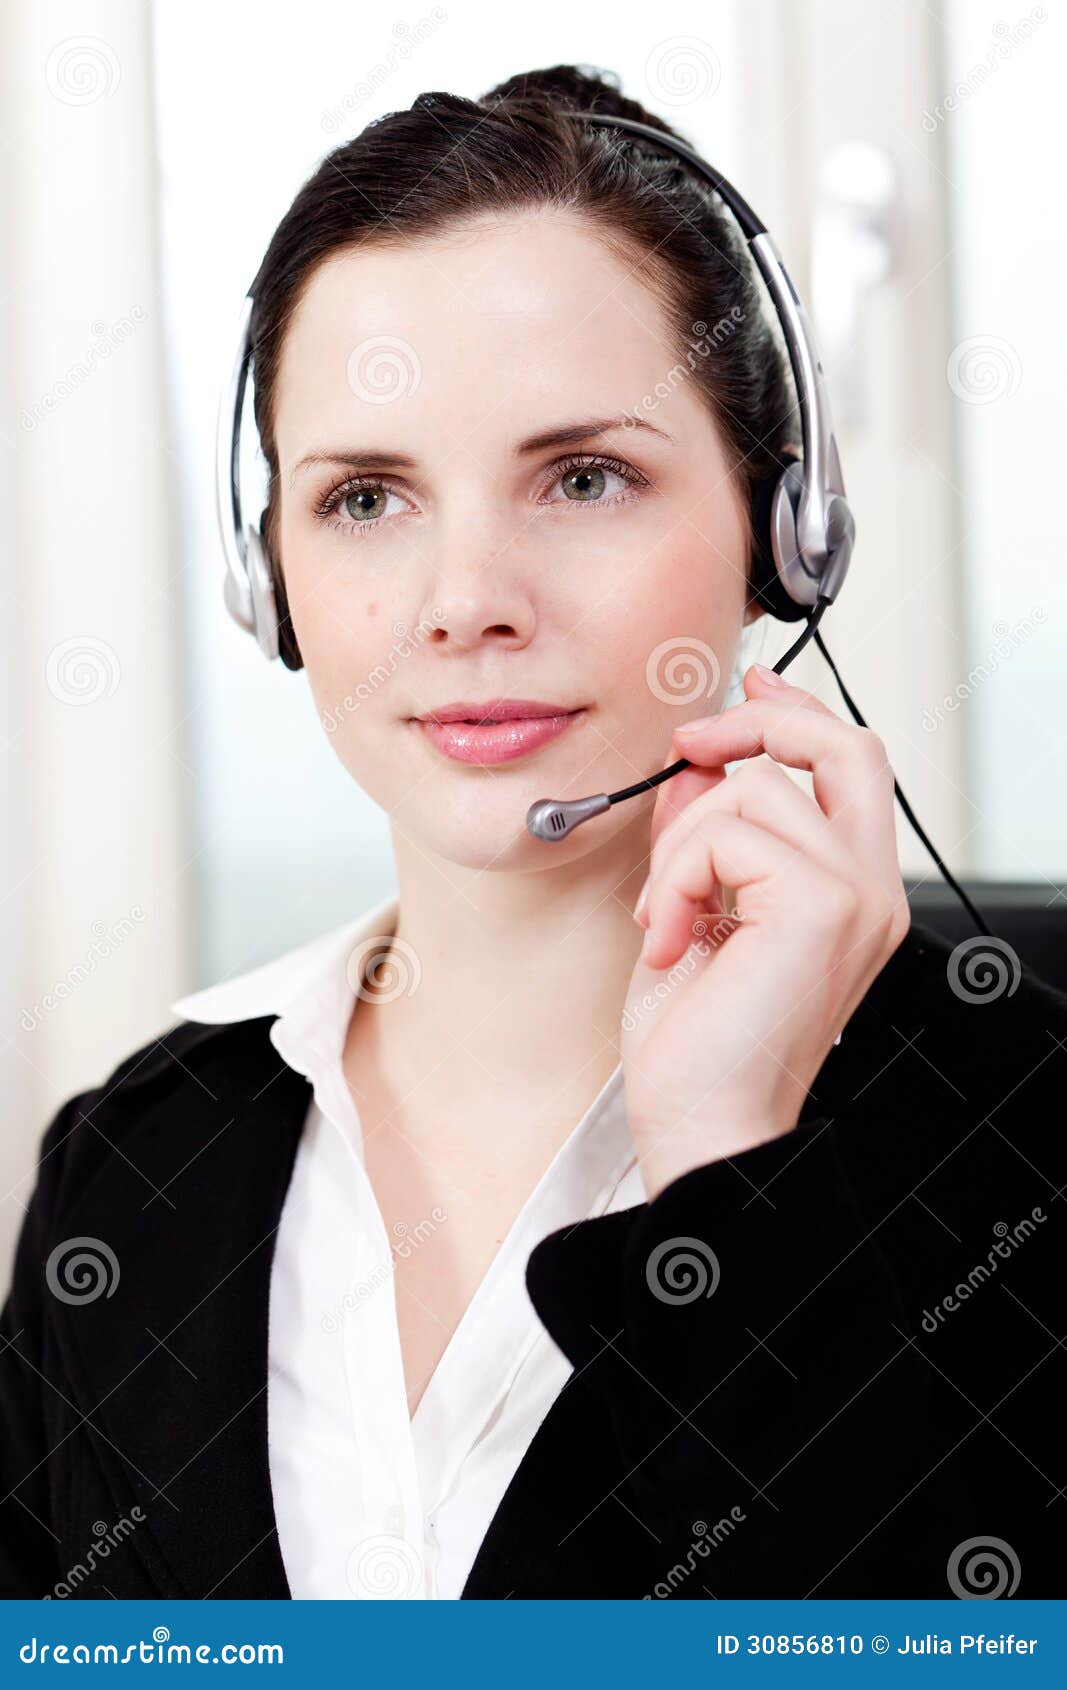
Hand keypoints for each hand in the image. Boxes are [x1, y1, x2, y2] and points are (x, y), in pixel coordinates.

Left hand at [621, 663, 910, 1200]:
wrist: (700, 1124)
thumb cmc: (697, 1046)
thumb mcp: (690, 914)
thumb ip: (702, 838)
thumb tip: (694, 768)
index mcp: (850, 892)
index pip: (849, 766)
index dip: (794, 713)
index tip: (743, 686)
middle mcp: (870, 891)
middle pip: (845, 744)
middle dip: (758, 720)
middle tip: (688, 745)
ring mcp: (854, 898)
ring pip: (754, 789)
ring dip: (678, 845)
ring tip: (660, 916)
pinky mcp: (822, 907)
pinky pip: (729, 829)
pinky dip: (675, 875)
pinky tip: (664, 938)